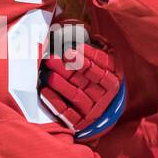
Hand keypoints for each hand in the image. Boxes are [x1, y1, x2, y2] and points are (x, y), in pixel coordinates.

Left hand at [38, 21, 124, 139]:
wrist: (102, 110)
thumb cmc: (99, 77)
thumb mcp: (107, 61)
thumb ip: (102, 47)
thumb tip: (93, 35)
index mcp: (113, 76)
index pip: (104, 65)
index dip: (90, 56)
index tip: (75, 48)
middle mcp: (104, 94)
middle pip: (87, 79)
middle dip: (71, 67)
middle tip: (56, 56)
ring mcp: (92, 109)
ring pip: (76, 95)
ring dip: (61, 85)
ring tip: (47, 74)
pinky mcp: (80, 121)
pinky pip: (67, 113)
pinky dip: (56, 102)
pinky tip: (44, 91)